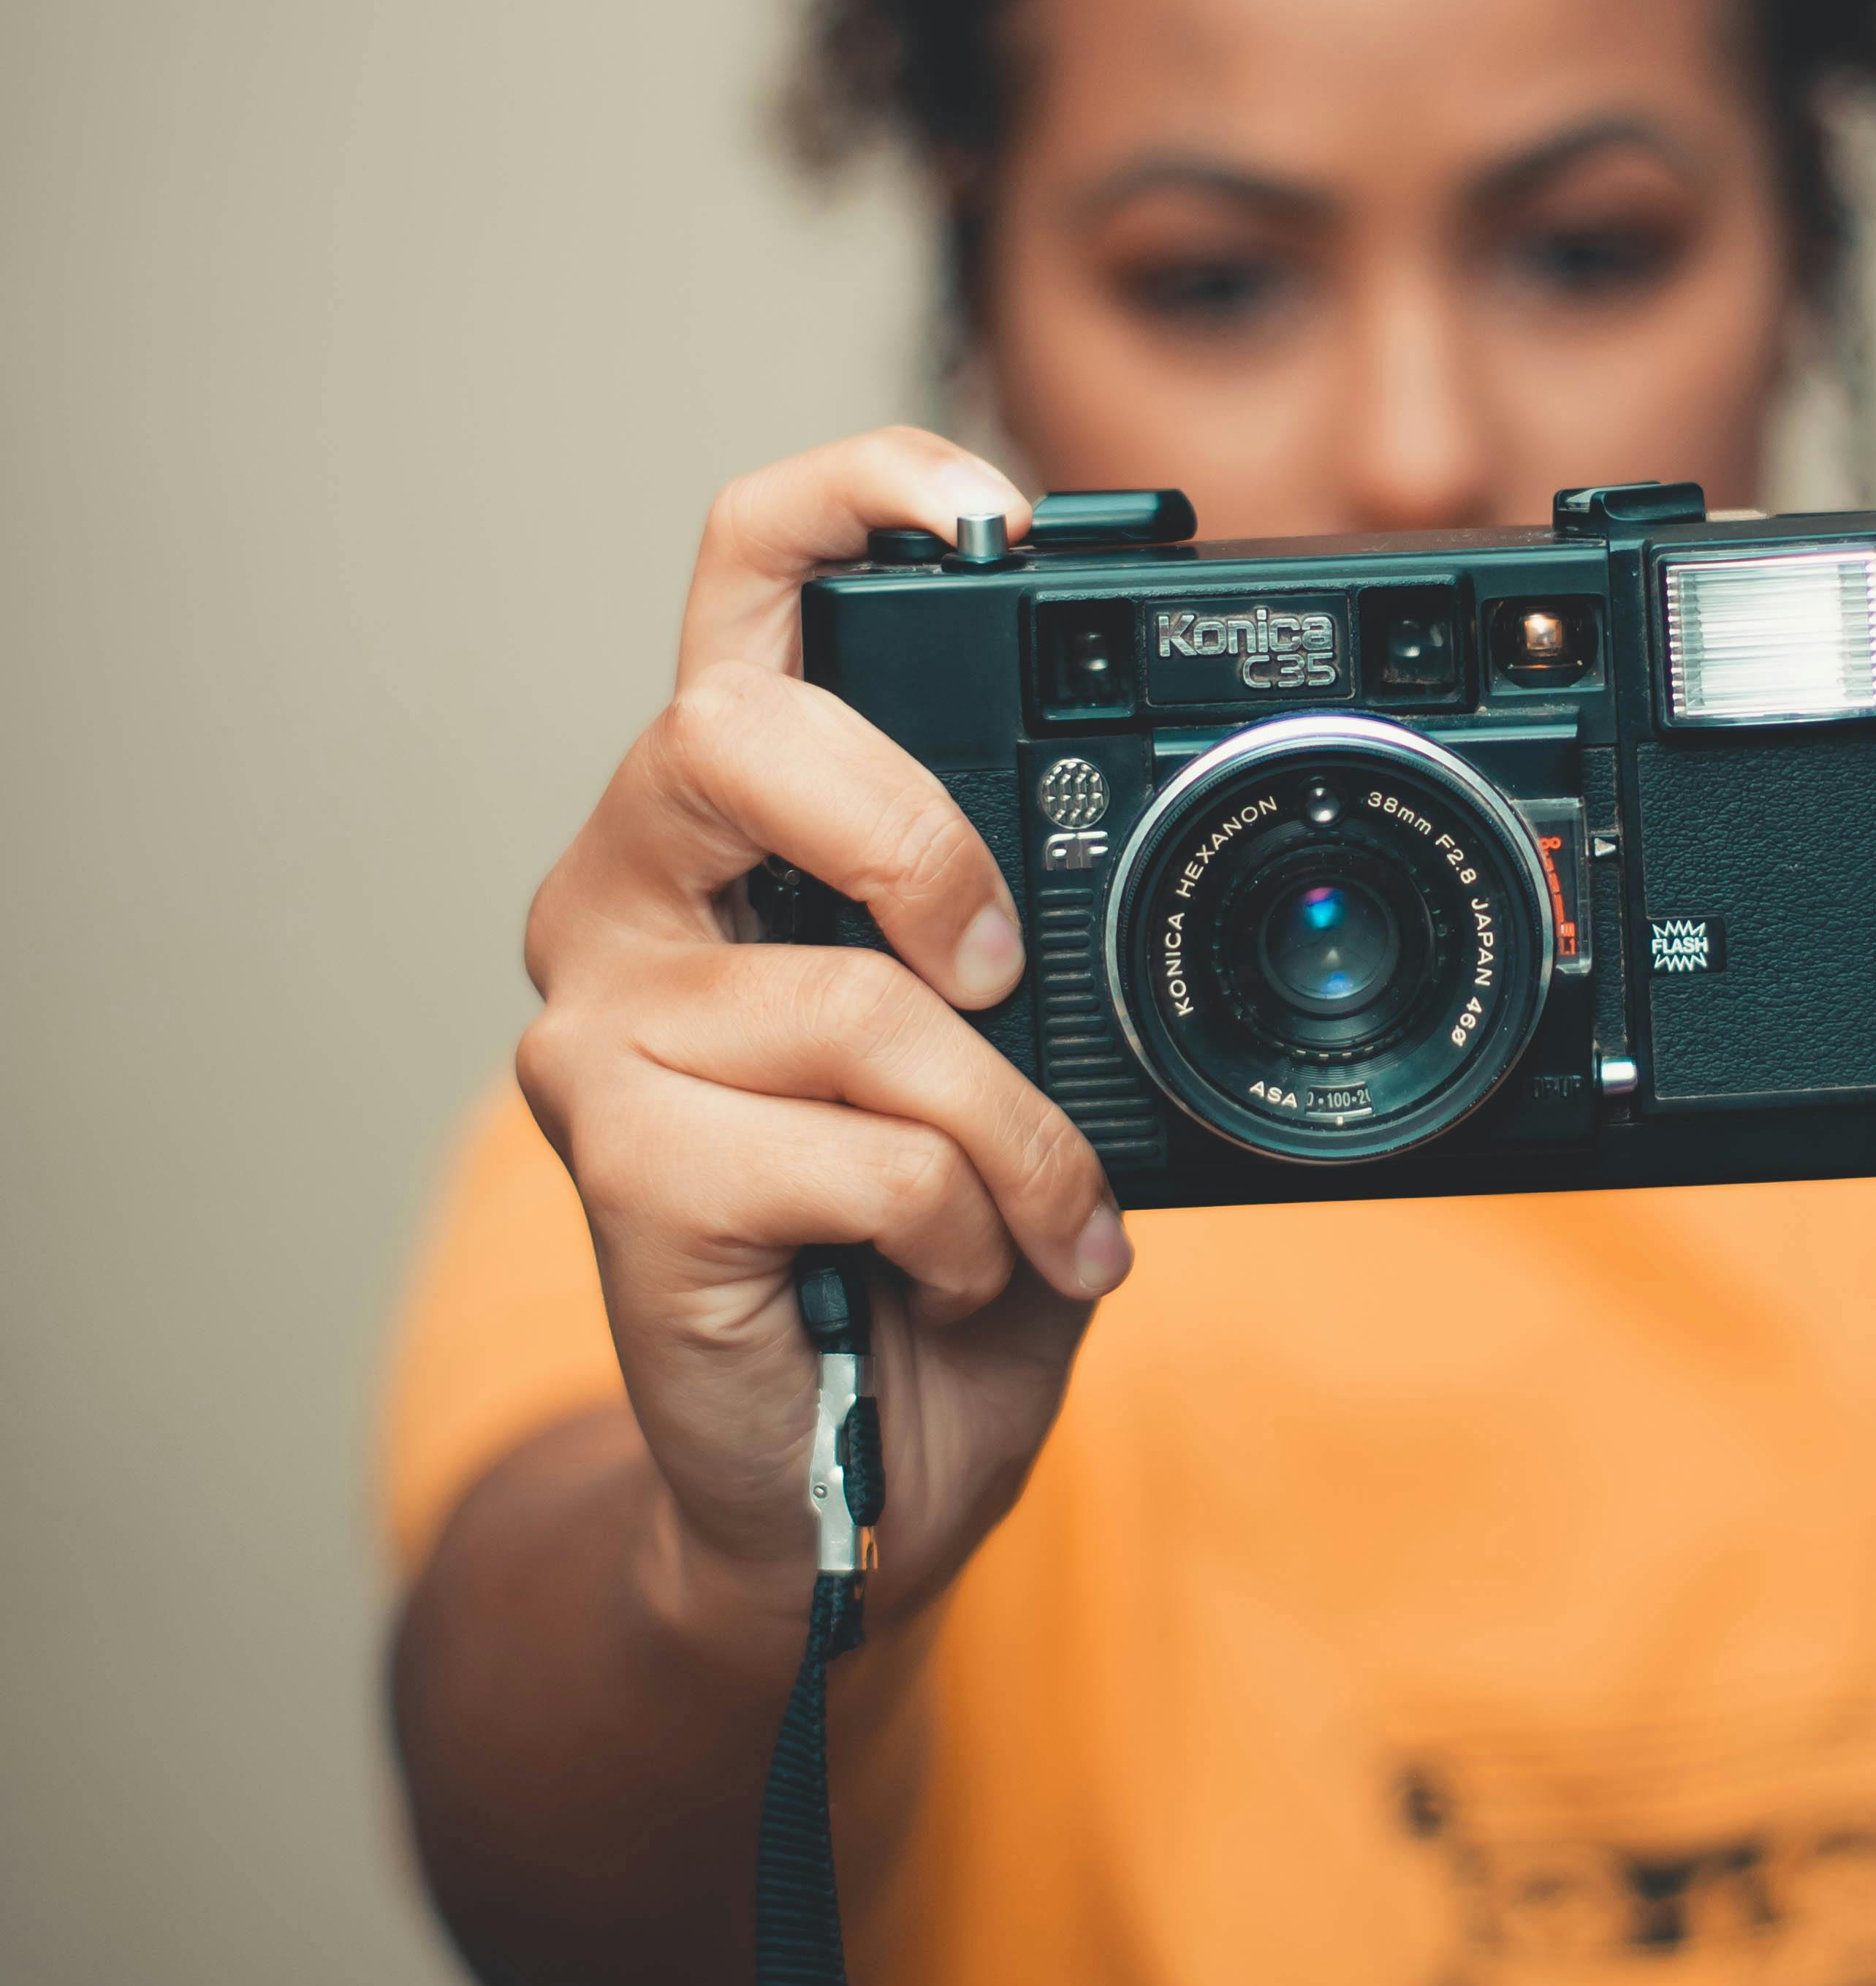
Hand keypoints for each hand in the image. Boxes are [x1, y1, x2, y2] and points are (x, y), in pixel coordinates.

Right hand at [518, 429, 1131, 1651]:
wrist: (845, 1487)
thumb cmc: (931, 1245)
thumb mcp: (1029, 1048)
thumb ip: (1044, 922)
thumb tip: (1161, 848)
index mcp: (735, 819)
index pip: (747, 574)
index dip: (854, 498)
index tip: (993, 517)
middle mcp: (631, 892)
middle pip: (728, 733)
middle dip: (913, 839)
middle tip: (1002, 970)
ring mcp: (604, 1029)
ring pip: (860, 1002)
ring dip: (1012, 1136)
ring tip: (1038, 1222)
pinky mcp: (619, 1168)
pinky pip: (862, 1156)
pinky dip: (968, 1230)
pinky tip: (946, 1274)